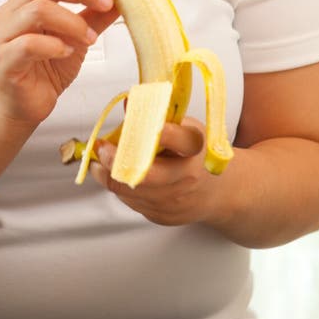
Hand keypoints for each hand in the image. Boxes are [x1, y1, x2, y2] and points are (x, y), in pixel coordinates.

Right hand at [0, 0, 118, 125]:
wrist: (23, 106)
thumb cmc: (44, 69)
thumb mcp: (77, 38)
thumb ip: (94, 17)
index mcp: (28, 0)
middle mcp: (13, 12)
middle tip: (106, 2)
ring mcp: (5, 35)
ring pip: (37, 10)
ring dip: (71, 21)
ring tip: (90, 37)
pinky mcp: (4, 61)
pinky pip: (27, 44)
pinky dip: (53, 45)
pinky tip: (68, 52)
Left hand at [90, 117, 224, 226]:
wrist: (218, 192)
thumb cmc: (198, 156)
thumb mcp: (186, 128)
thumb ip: (158, 116)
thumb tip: (129, 103)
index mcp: (196, 148)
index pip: (180, 140)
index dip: (160, 133)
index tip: (134, 124)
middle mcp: (187, 176)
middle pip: (144, 174)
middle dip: (115, 160)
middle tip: (102, 148)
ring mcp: (175, 199)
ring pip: (130, 190)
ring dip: (108, 174)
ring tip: (100, 160)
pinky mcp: (162, 215)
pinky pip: (132, 202)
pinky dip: (120, 187)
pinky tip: (117, 174)